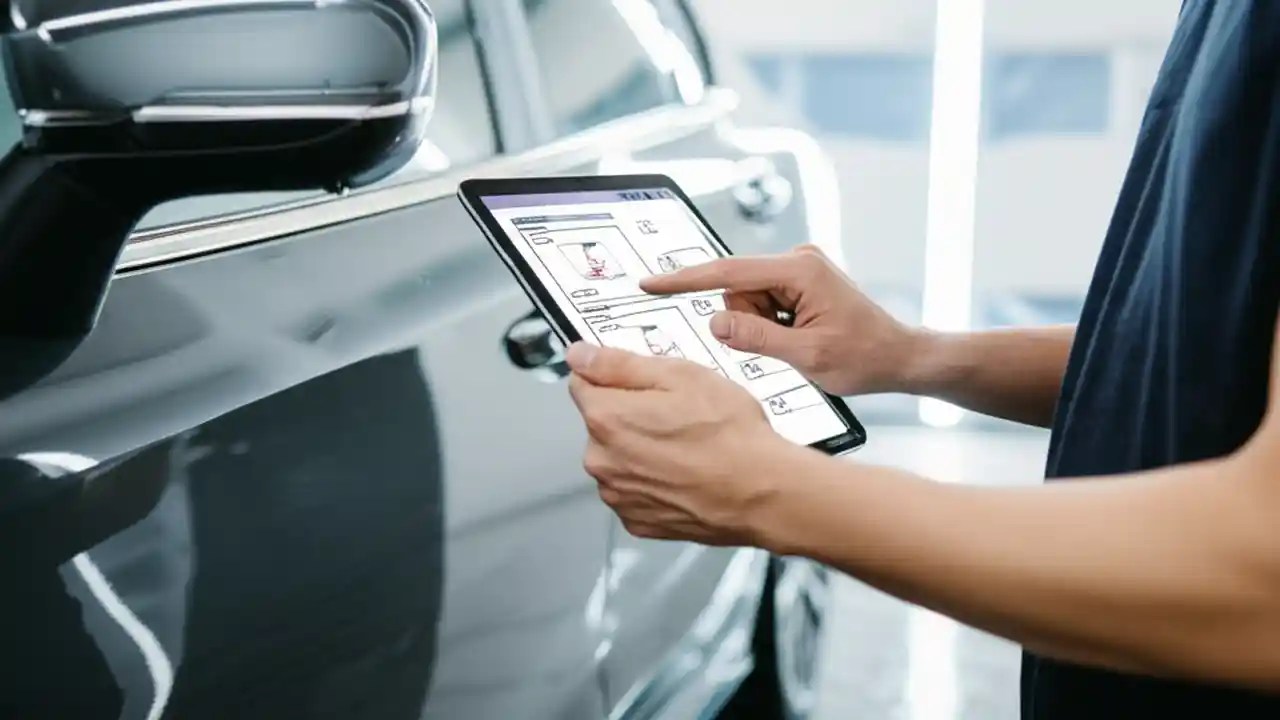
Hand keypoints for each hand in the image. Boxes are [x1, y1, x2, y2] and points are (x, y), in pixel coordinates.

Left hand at [565, 342, 791, 544]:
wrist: (763, 494)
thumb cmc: (729, 432)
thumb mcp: (680, 376)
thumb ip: (619, 364)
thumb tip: (577, 355)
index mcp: (605, 418)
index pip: (582, 382)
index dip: (614, 376)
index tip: (646, 383)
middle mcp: (600, 460)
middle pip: (601, 424)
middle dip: (630, 415)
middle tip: (678, 416)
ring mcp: (617, 496)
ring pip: (617, 459)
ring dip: (639, 451)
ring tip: (686, 449)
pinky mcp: (637, 522)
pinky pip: (634, 492)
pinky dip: (651, 483)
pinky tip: (684, 476)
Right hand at [641, 244, 921, 395]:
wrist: (900, 357)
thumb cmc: (865, 357)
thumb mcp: (807, 356)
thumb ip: (756, 338)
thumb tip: (716, 322)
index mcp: (800, 270)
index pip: (729, 273)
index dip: (686, 280)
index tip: (652, 283)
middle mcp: (797, 260)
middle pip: (737, 290)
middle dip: (749, 322)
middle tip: (787, 344)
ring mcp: (798, 269)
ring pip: (746, 299)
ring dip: (762, 327)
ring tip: (799, 341)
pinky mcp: (798, 281)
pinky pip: (762, 303)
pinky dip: (772, 325)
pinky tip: (802, 335)